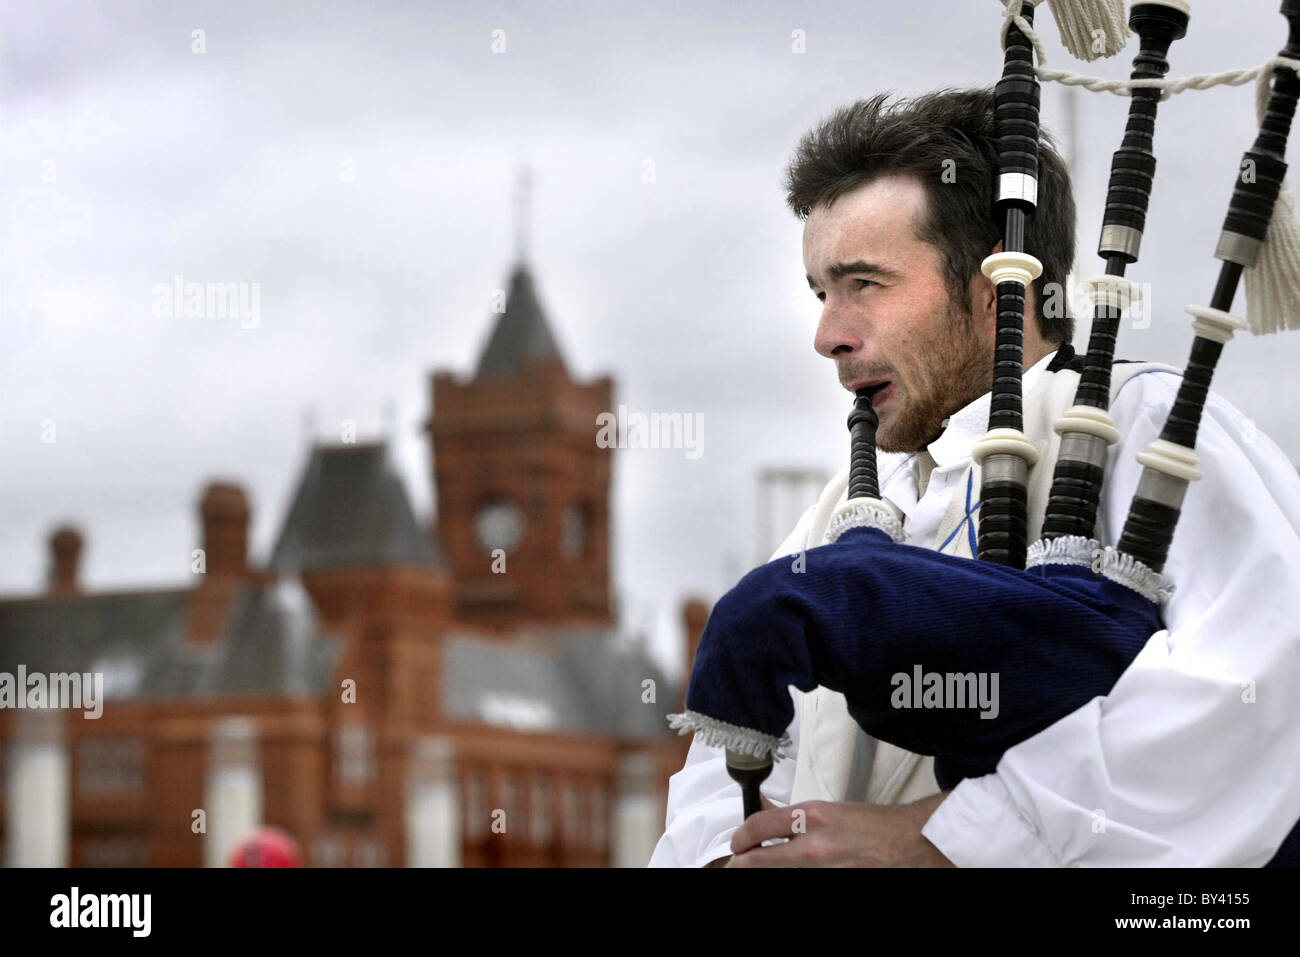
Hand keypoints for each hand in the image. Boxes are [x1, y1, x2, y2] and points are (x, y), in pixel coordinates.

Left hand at [725, 792, 953, 866]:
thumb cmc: (874, 823)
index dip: (741, 836)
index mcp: (812, 816)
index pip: (759, 826)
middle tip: (737, 861)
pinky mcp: (833, 879)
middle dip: (743, 862)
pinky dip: (796, 871)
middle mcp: (814, 844)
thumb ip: (796, 817)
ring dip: (772, 866)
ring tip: (762, 864)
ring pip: (782, 870)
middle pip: (761, 860)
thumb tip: (769, 815)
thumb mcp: (829, 809)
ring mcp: (824, 868)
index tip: (737, 842)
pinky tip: (794, 867)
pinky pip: (803, 875)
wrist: (910, 842)